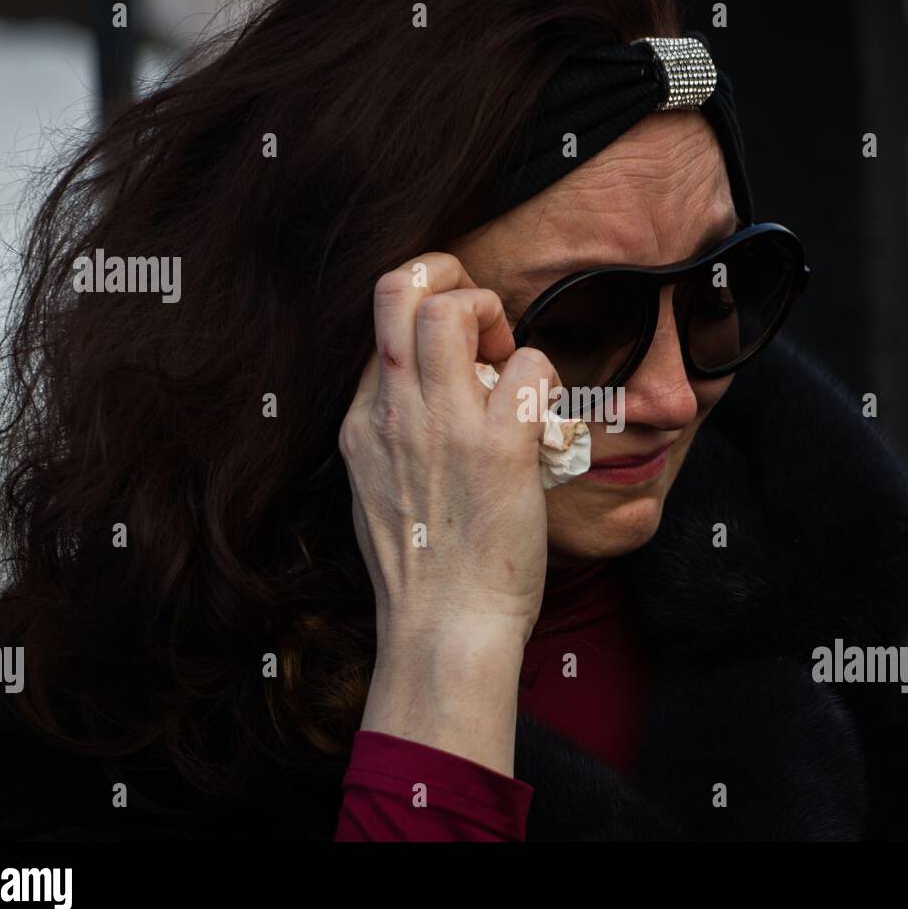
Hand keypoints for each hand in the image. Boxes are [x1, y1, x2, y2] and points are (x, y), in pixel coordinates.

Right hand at [338, 253, 559, 771]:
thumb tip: (437, 390)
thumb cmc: (424, 568)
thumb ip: (395, 432)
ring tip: (511, 366)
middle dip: (451, 279)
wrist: (443, 628)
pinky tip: (544, 422)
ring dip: (495, 318)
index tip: (461, 350)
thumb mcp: (377, 488)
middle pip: (400, 286)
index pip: (380, 320)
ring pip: (455, 308)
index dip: (425, 312)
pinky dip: (545, 380)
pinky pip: (528, 365)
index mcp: (362, 422)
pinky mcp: (497, 447)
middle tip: (486, 328)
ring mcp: (442, 425)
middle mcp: (393, 412)